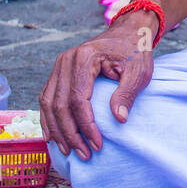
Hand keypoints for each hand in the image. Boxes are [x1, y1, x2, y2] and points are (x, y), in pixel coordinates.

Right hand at [39, 13, 158, 159]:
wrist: (128, 33)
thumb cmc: (135, 51)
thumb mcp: (139, 71)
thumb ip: (127, 94)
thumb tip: (119, 120)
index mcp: (85, 58)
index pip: (78, 99)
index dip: (86, 125)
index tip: (98, 145)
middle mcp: (66, 60)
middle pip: (60, 104)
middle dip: (71, 134)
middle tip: (84, 155)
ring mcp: (59, 66)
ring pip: (49, 104)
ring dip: (57, 130)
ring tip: (68, 152)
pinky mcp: (59, 73)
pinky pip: (47, 98)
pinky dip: (48, 119)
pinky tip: (52, 136)